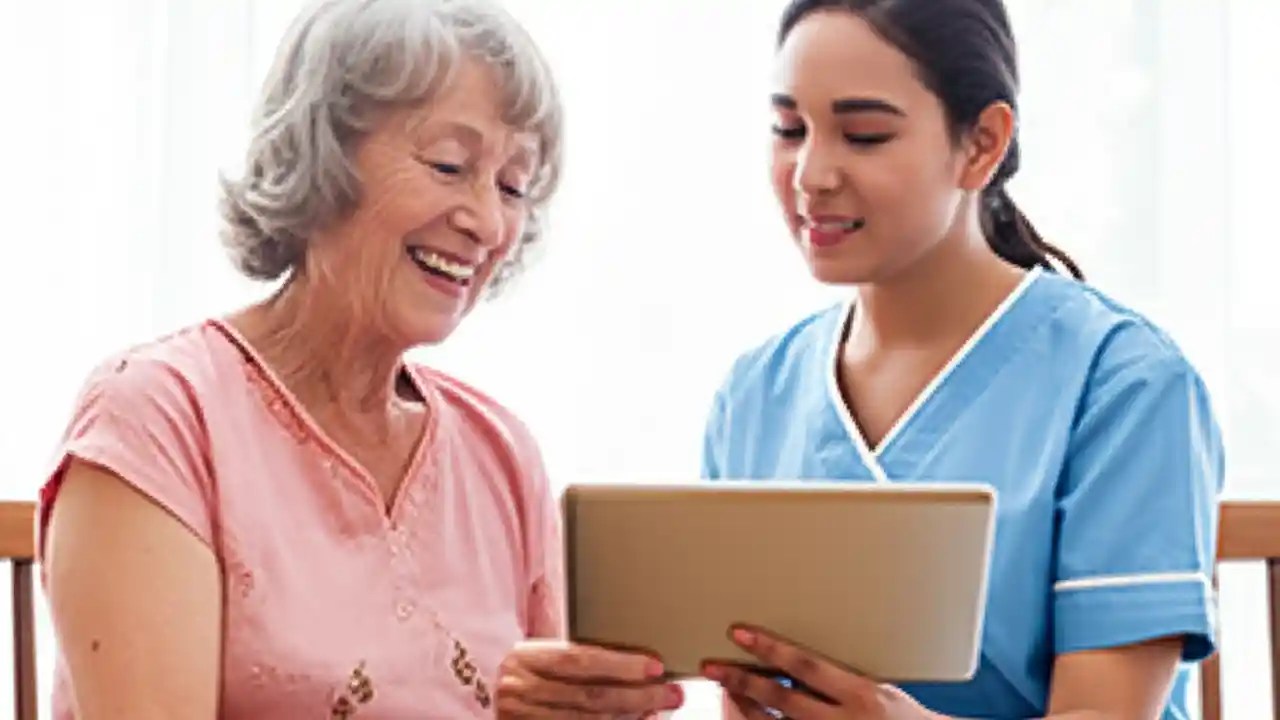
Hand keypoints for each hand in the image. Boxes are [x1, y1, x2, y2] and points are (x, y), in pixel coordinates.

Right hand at [495, 639, 684, 717]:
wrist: (483, 700)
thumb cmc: (516, 667)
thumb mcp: (530, 644)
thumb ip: (549, 623)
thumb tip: (549, 586)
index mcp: (524, 657)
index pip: (579, 660)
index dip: (619, 665)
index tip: (655, 666)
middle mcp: (521, 689)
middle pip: (589, 695)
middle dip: (636, 695)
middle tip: (671, 693)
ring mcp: (523, 717)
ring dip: (628, 718)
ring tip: (657, 709)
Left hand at [701, 625, 942, 719]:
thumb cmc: (901, 717)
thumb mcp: (877, 686)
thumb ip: (838, 675)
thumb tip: (795, 659)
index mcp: (861, 694)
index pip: (805, 665)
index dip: (770, 648)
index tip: (739, 632)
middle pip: (781, 699)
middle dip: (742, 682)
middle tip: (712, 666)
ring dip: (744, 710)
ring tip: (724, 690)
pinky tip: (747, 715)